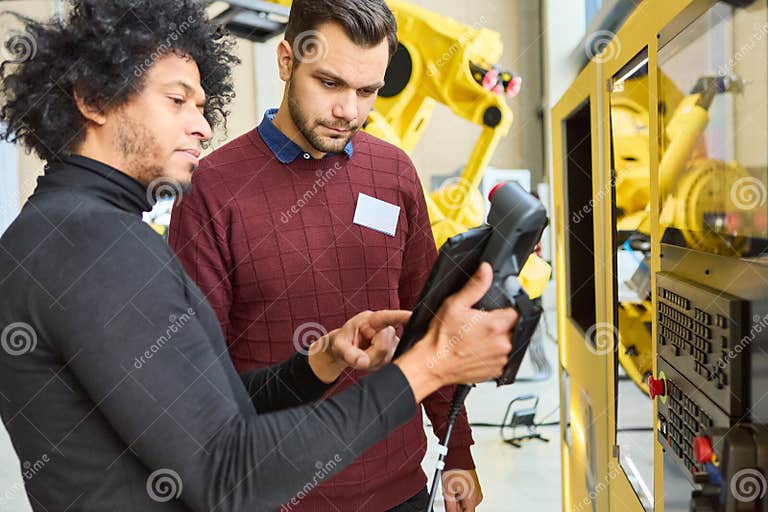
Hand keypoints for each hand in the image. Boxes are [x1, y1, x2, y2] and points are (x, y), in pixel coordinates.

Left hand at [308, 310, 411, 382]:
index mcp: (371, 320)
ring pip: (388, 357)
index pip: (387, 317)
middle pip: (385, 346)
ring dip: (374, 362)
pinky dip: (378, 366)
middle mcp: (385, 327)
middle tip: (358, 355)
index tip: (411, 316)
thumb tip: (362, 362)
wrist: (345, 349)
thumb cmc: (342, 342)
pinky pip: (390, 362)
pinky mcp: (395, 350)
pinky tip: (371, 360)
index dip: (400, 316)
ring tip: (364, 355)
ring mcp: (392, 339)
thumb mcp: (339, 347)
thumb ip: (349, 354)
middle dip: (370, 356)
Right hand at [395, 262, 518, 401]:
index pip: (518, 311)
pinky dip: (495, 353)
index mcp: (495, 325)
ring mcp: (501, 359)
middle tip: (483, 324)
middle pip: (515, 327)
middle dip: (503, 324)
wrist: (433, 364)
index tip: (496, 310)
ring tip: (479, 338)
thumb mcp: (455, 304)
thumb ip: (475, 286)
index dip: (507, 308)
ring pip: (510, 343)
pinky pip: (503, 358)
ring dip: (500, 339)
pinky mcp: (497, 371)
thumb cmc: (441, 338)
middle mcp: (503, 344)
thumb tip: (486, 270)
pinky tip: (479, 349)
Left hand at [442, 469, 482, 511]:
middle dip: (458, 508)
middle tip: (450, 500)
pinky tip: (456, 489)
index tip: (453, 511)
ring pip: (468, 504)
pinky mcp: (477, 487)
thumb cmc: (454, 469)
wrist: (459, 456)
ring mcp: (478, 491)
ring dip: (460, 502)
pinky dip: (463, 496)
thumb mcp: (447, 491)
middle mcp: (478, 496)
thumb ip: (450, 507)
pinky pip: (470, 497)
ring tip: (452, 492)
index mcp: (472, 498)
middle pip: (468, 509)